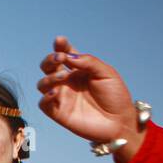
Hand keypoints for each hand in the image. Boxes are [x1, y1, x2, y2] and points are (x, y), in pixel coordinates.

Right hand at [37, 37, 140, 151]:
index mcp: (79, 69)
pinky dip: (46, 97)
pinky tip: (56, 92)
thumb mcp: (106, 73)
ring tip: (63, 76)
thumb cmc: (115, 96)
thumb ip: (88, 62)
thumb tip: (69, 57)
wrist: (119, 121)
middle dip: (50, 59)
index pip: (65, 54)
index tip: (60, 41)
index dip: (60, 46)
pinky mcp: (58, 113)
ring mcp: (62, 97)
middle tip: (60, 58)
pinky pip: (43, 103)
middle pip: (48, 67)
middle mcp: (68, 82)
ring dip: (49, 77)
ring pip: (43, 84)